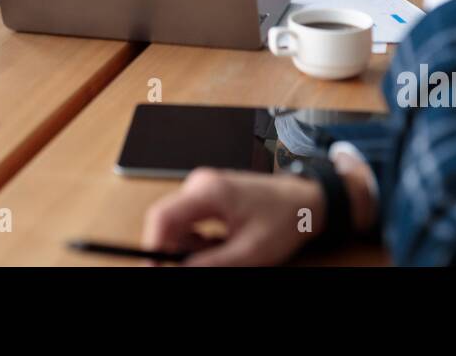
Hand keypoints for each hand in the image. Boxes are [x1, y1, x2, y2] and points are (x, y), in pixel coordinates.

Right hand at [142, 168, 325, 265]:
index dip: (152, 245)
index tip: (153, 267)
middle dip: (176, 250)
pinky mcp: (207, 194)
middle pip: (167, 223)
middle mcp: (200, 184)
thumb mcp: (249, 252)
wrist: (304, 200)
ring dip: (191, 247)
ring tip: (224, 252)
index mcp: (208, 191)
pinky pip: (189, 222)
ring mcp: (202, 187)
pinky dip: (199, 240)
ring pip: (178, 226)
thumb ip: (211, 263)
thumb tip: (180, 270)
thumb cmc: (283, 218)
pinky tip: (223, 244)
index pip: (162, 217)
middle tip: (198, 265)